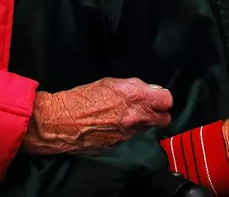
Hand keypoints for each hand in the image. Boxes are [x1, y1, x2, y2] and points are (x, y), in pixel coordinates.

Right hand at [21, 77, 173, 154]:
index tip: (156, 98)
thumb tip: (152, 91)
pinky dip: (128, 130)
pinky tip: (113, 124)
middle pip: (164, 119)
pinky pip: (132, 136)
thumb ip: (135, 86)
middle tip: (147, 108)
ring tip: (125, 114)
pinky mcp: (120, 145)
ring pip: (148, 129)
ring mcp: (128, 133)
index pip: (167, 100)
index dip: (162, 99)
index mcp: (136, 97)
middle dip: (158, 114)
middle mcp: (136, 117)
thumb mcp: (111, 83)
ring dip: (142, 122)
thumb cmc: (83, 98)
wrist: (60, 122)